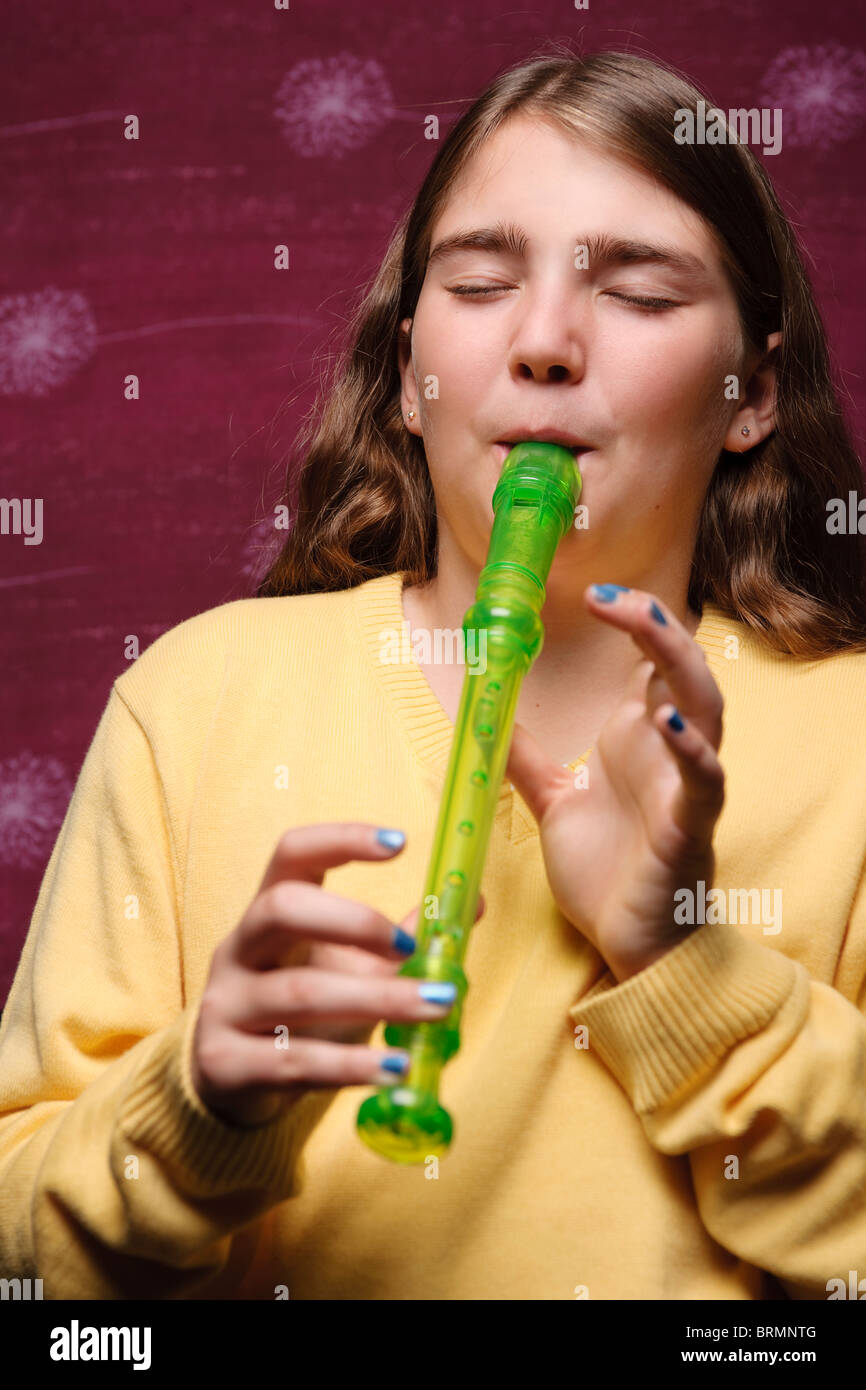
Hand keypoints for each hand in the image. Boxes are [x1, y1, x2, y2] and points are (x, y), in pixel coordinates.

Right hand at [191, 822, 483, 1126]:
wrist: (233, 1083)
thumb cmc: (301, 1014)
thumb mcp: (348, 968)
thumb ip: (402, 940)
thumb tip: (472, 902)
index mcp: (268, 914)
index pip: (292, 854)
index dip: (341, 840)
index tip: (401, 841)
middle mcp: (239, 951)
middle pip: (281, 908)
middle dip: (354, 921)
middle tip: (410, 945)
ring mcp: (226, 1007)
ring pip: (299, 992)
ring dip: (376, 999)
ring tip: (436, 1008)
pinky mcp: (226, 1064)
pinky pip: (295, 1060)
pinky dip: (352, 1065)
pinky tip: (397, 1069)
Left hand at [505, 585, 724, 981]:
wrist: (629, 943)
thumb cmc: (606, 872)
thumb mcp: (554, 804)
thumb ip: (528, 760)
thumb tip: (487, 717)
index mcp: (639, 738)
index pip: (650, 660)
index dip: (632, 621)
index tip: (592, 596)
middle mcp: (669, 751)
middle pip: (681, 668)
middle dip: (653, 624)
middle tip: (607, 596)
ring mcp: (685, 784)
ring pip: (706, 707)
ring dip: (679, 664)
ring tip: (646, 625)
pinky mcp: (690, 826)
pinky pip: (703, 778)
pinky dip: (691, 748)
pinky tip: (667, 721)